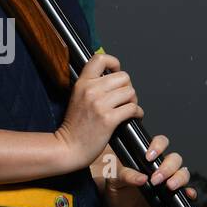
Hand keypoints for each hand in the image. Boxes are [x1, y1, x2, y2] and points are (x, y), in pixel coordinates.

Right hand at [54, 52, 142, 170]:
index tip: (116, 72)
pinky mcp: (108, 119)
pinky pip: (132, 108)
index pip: (100, 59)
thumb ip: (90, 86)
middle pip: (123, 77)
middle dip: (128, 87)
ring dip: (133, 101)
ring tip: (127, 108)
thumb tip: (111, 78)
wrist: (68, 147)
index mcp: (82, 83)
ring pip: (130, 92)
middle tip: (124, 98)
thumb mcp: (76, 98)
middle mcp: (91, 90)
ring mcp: (99, 105)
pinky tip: (133, 116)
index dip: (114, 63)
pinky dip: (137, 112)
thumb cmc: (74, 126)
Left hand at [101, 133, 195, 206]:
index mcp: (147, 158)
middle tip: (155, 179)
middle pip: (175, 158)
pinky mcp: (174, 197)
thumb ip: (124, 175)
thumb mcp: (114, 180)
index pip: (160, 143)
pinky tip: (187, 194)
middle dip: (168, 167)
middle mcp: (161, 168)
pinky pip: (188, 192)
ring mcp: (169, 182)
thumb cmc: (117, 192)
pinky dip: (190, 192)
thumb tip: (141, 178)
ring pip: (183, 173)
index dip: (158, 146)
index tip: (148, 157)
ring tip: (169, 186)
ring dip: (179, 178)